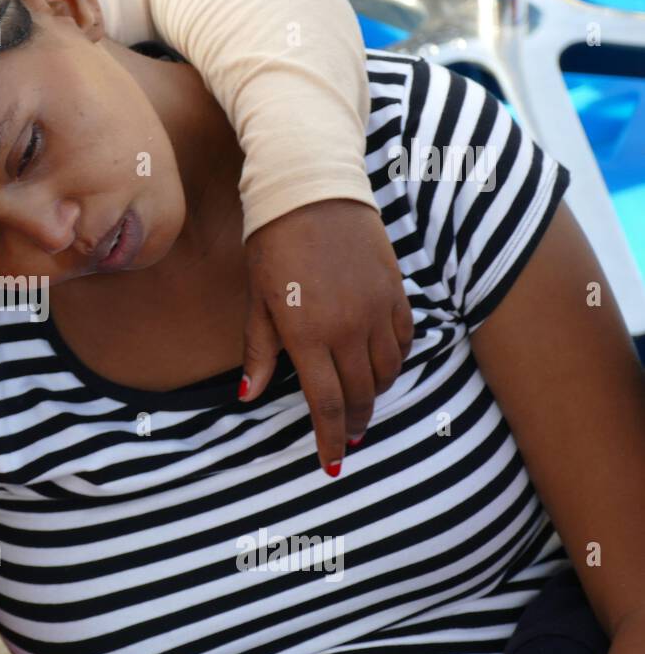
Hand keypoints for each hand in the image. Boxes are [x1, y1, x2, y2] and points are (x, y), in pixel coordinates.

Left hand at [241, 199, 412, 473]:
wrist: (312, 189)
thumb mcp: (257, 298)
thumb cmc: (272, 242)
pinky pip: (403, 340)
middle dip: (355, 424)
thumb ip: (259, 350)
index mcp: (308, 335)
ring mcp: (377, 310)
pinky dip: (394, 360)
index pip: (327, 405)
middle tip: (348, 439)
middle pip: (361, 395)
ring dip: (375, 394)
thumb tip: (249, 396)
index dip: (331, 440)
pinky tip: (380, 364)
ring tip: (362, 402)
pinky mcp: (395, 290)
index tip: (332, 464)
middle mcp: (348, 328)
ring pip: (387, 372)